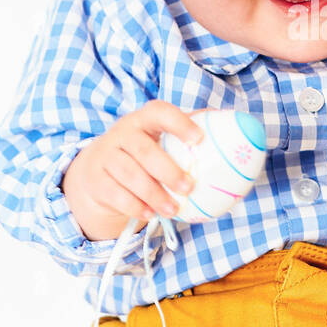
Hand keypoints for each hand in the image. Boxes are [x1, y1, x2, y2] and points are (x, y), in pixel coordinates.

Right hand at [61, 101, 205, 240]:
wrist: (97, 170)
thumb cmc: (142, 152)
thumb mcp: (159, 139)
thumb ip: (188, 135)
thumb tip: (231, 133)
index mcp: (144, 119)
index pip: (159, 112)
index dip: (179, 123)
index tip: (199, 139)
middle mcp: (122, 133)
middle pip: (143, 149)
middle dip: (168, 170)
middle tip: (189, 187)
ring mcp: (106, 156)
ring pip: (129, 174)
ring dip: (154, 194)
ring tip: (174, 209)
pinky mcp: (96, 180)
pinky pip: (115, 194)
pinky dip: (134, 206)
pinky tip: (149, 214)